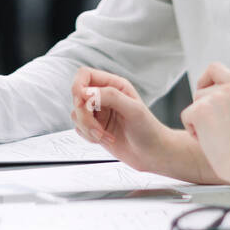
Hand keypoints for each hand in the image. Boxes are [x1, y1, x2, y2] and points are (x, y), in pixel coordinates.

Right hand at [69, 67, 212, 181]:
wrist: (154, 154)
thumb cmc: (149, 130)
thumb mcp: (133, 109)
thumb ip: (109, 96)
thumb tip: (85, 93)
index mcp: (115, 85)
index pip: (85, 75)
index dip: (78, 86)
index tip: (82, 101)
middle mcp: (104, 97)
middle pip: (77, 97)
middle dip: (85, 116)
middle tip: (98, 129)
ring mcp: (98, 113)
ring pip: (76, 114)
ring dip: (88, 129)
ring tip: (105, 136)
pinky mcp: (95, 128)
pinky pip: (79, 128)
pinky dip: (88, 136)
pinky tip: (106, 140)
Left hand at [179, 63, 229, 182]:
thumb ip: (227, 98)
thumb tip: (203, 91)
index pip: (215, 68)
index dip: (206, 79)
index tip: (206, 93)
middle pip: (200, 90)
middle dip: (202, 108)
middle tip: (217, 127)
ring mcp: (215, 98)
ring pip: (194, 104)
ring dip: (199, 120)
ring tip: (216, 134)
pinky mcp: (200, 110)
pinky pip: (186, 116)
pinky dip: (192, 130)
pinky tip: (208, 139)